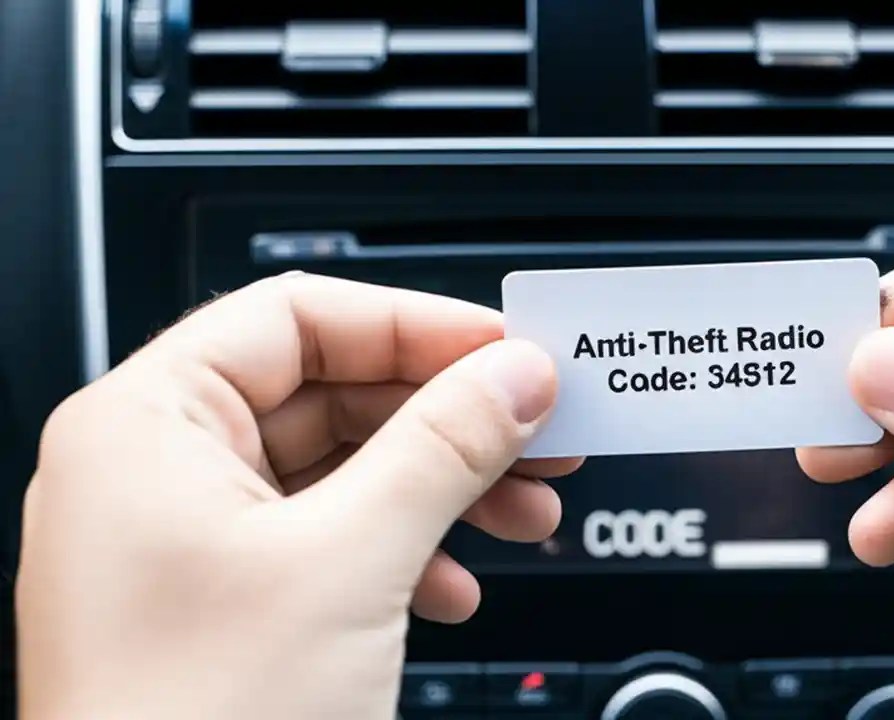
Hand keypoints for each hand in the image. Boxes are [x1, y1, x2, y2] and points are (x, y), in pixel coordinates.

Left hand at [18, 273, 580, 719]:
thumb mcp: (348, 565)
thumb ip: (444, 449)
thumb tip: (514, 376)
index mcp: (144, 427)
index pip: (298, 319)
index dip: (417, 327)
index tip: (508, 352)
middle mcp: (152, 474)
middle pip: (330, 394)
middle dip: (448, 420)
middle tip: (538, 432)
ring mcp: (183, 544)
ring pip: (340, 472)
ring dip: (442, 489)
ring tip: (523, 513)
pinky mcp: (219, 605)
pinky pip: (328, 541)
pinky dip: (403, 552)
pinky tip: (454, 587)